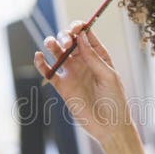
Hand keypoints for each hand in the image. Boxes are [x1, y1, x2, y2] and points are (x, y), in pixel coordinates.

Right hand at [33, 21, 133, 145]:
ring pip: (57, 52)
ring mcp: (72, 73)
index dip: (79, 27)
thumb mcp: (108, 76)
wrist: (109, 126)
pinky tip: (38, 56)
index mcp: (98, 56)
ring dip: (52, 44)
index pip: (86, 35)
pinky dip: (41, 63)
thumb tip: (81, 37)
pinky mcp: (62, 86)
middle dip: (65, 37)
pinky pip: (48, 72)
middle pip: (69, 41)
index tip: (76, 27)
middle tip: (67, 45)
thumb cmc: (115, 101)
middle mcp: (83, 62)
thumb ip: (94, 57)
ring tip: (52, 45)